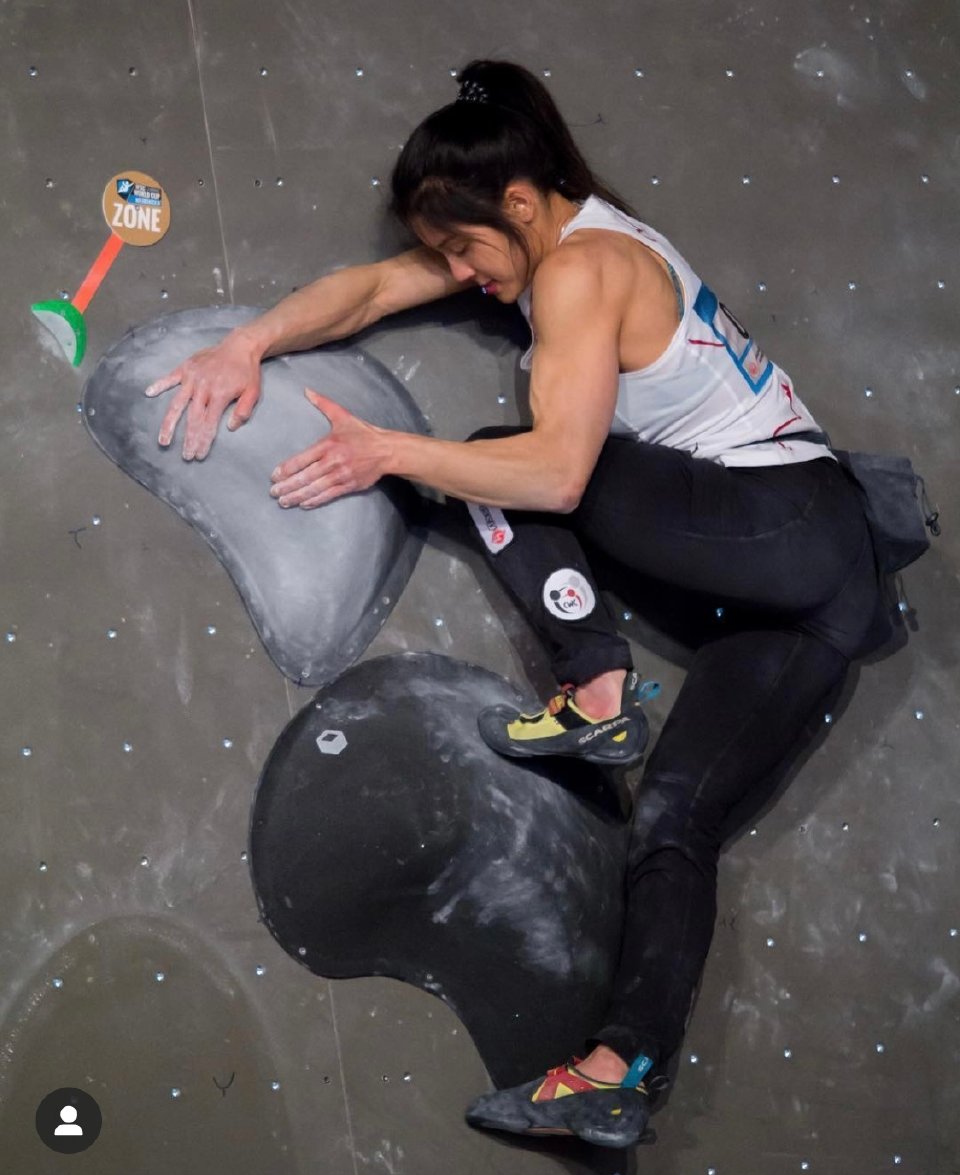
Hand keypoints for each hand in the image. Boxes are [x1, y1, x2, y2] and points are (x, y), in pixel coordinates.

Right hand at [145, 333, 262, 460]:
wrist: (241, 345)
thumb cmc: (247, 371)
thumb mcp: (253, 392)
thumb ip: (243, 411)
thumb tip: (230, 427)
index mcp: (219, 395)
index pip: (208, 424)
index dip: (203, 441)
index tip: (199, 455)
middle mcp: (202, 388)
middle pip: (192, 419)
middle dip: (188, 439)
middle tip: (185, 456)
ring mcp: (192, 377)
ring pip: (177, 404)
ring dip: (169, 423)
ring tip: (163, 440)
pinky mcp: (186, 367)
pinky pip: (170, 377)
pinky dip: (159, 384)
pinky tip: (149, 393)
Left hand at [270, 389, 391, 508]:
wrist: (386, 451)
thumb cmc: (363, 434)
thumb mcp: (343, 416)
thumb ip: (323, 404)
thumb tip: (307, 391)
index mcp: (328, 445)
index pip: (301, 460)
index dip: (286, 470)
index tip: (274, 476)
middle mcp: (333, 462)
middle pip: (305, 477)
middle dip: (287, 486)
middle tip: (274, 492)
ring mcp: (341, 475)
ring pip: (314, 489)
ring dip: (297, 496)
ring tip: (284, 501)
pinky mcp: (349, 485)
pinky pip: (328, 495)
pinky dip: (315, 500)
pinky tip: (304, 504)